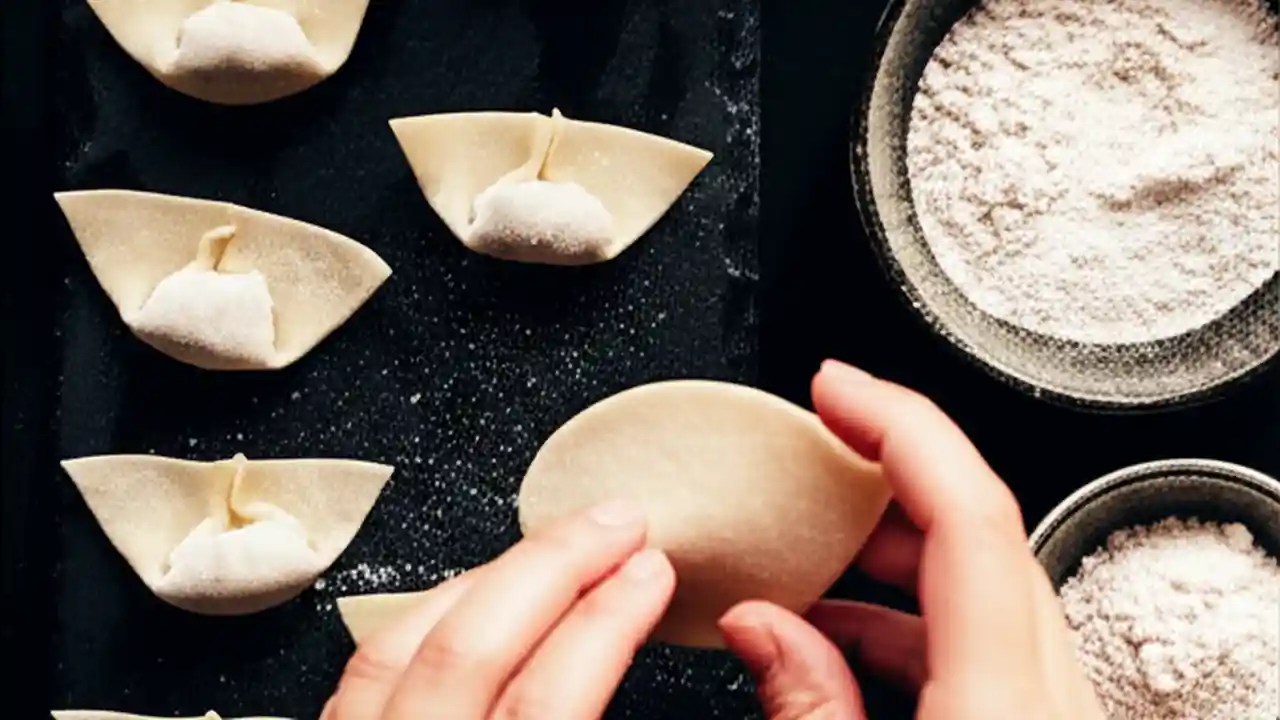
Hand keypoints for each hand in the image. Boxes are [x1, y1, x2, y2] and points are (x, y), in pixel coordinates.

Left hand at [322, 501, 674, 719]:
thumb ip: (592, 713)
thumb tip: (629, 634)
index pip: (547, 698)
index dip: (608, 620)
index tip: (651, 568)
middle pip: (468, 650)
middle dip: (553, 567)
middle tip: (617, 523)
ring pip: (400, 648)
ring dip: (488, 581)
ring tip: (555, 548)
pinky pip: (362, 673)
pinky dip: (423, 619)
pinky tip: (468, 598)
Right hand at [716, 360, 1104, 719]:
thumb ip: (806, 705)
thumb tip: (757, 623)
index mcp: (998, 706)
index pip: (970, 514)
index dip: (900, 427)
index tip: (835, 388)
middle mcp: (1049, 701)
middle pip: (983, 535)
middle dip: (887, 479)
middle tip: (813, 451)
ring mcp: (1057, 713)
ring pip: (991, 586)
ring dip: (900, 554)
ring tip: (813, 555)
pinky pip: (997, 643)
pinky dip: (920, 618)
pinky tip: (852, 638)